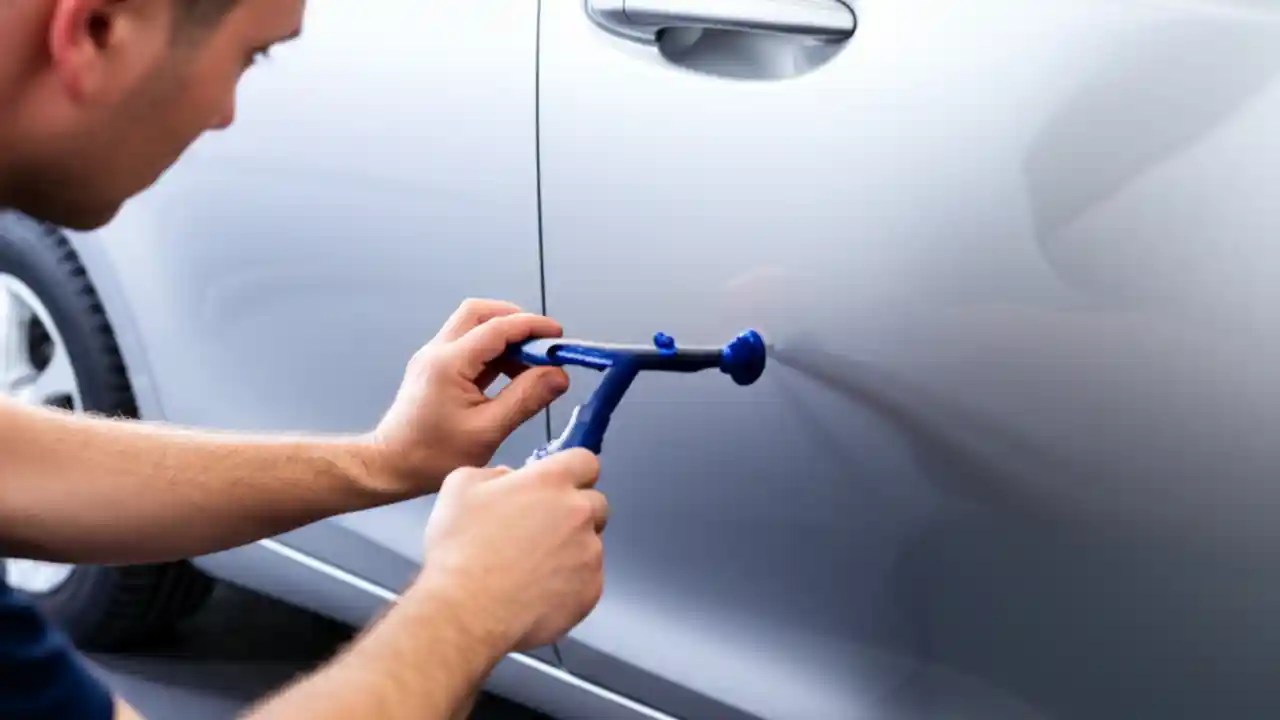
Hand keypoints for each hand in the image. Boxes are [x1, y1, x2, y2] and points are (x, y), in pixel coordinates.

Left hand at [369, 299, 569, 496]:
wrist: (391, 467)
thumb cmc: (435, 455)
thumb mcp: (488, 430)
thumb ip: (525, 398)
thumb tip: (559, 375)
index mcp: (449, 363)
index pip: (497, 328)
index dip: (532, 327)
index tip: (559, 337)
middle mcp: (438, 351)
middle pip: (479, 312)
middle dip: (515, 320)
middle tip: (541, 343)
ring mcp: (433, 357)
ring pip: (472, 325)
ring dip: (504, 335)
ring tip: (530, 362)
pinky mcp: (434, 368)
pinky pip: (468, 345)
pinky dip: (492, 350)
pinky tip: (511, 373)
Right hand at [417, 450, 606, 652]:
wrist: (467, 611)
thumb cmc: (460, 550)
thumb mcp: (459, 487)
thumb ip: (494, 473)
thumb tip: (510, 478)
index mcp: (550, 481)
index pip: (585, 461)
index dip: (572, 471)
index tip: (558, 485)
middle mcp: (578, 513)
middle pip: (596, 503)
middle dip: (574, 512)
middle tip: (540, 531)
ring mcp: (589, 553)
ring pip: (590, 544)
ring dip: (570, 550)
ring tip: (532, 568)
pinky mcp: (591, 590)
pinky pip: (588, 580)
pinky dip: (569, 584)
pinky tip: (538, 591)